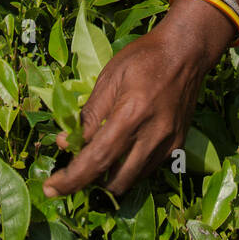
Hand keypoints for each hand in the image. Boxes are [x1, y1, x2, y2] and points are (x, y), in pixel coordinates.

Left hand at [42, 24, 211, 199]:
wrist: (187, 50)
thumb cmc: (144, 58)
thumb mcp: (110, 78)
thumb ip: (89, 114)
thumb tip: (65, 142)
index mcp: (130, 115)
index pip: (96, 160)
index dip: (71, 180)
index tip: (51, 189)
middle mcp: (152, 136)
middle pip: (115, 182)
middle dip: (91, 183)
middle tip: (75, 168)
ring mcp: (168, 143)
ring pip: (132, 180)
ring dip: (111, 176)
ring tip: (98, 156)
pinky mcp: (178, 144)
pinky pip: (147, 169)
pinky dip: (130, 167)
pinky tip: (123, 148)